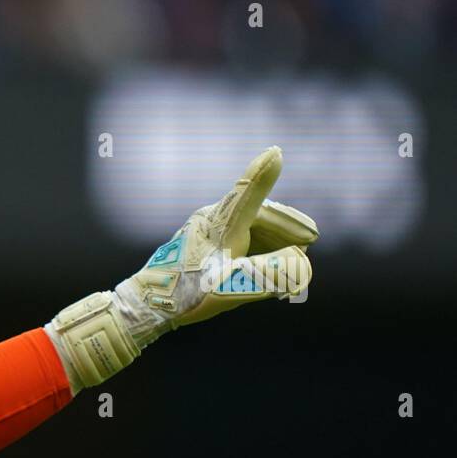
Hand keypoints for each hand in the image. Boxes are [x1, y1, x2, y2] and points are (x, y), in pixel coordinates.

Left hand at [44, 147, 318, 391]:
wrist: (146, 305)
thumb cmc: (186, 296)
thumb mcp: (232, 287)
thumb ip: (269, 273)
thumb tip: (300, 259)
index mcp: (220, 226)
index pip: (247, 194)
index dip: (263, 174)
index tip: (276, 152)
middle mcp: (212, 219)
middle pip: (260, 214)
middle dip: (288, 227)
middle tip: (312, 238)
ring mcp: (205, 227)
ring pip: (251, 224)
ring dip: (275, 238)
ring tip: (294, 254)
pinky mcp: (202, 239)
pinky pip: (239, 234)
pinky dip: (259, 245)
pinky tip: (267, 260)